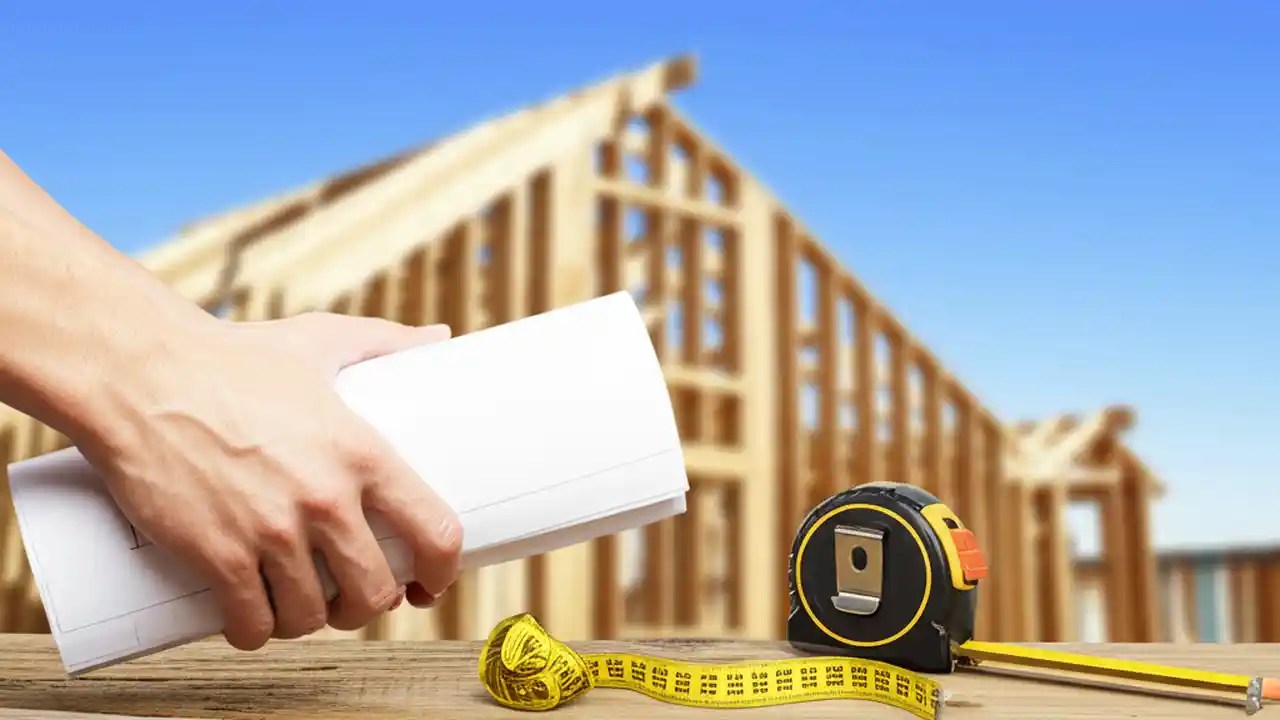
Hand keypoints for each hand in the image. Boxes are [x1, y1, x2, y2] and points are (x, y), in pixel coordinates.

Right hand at [74, 311, 461, 649]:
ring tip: (302, 603)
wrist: (139, 373)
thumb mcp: (320, 340)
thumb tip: (438, 337)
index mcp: (362, 453)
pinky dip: (255, 631)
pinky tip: (255, 620)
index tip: (430, 583)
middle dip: (369, 603)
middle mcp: (325, 499)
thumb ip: (385, 340)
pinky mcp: (216, 555)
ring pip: (312, 617)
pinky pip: (251, 623)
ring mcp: (270, 532)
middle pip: (375, 591)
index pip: (434, 533)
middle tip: (352, 592)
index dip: (441, 572)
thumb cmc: (232, 356)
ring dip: (310, 620)